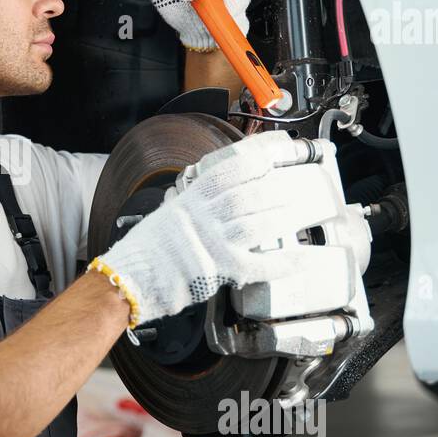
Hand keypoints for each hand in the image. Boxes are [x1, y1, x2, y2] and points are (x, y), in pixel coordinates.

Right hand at [90, 131, 345, 326]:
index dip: (255, 160)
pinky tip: (299, 259)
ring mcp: (210, 242)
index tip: (276, 155)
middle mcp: (201, 217)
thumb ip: (196, 203)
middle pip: (249, 194)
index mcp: (190, 199)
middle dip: (280, 189)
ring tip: (308, 214)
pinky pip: (256, 265)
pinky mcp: (217, 270)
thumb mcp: (169, 213)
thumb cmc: (146, 251)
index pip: (228, 171)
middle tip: (303, 186)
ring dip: (286, 218)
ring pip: (257, 223)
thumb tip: (218, 192)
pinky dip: (280, 263)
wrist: (129, 281)